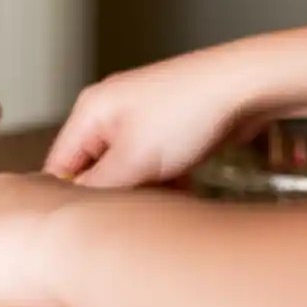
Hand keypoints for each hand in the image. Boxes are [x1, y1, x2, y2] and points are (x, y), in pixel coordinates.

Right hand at [45, 49, 268, 186]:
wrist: (247, 85)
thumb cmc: (189, 110)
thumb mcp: (133, 160)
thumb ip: (96, 188)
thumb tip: (76, 208)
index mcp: (88, 111)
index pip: (58, 166)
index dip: (72, 197)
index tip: (92, 221)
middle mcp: (108, 110)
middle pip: (93, 169)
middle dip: (114, 192)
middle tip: (134, 208)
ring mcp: (138, 117)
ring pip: (125, 169)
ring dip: (142, 188)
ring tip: (165, 193)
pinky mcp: (166, 126)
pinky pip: (150, 163)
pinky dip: (163, 179)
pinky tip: (182, 185)